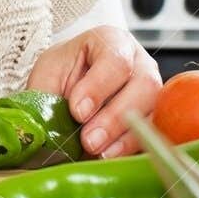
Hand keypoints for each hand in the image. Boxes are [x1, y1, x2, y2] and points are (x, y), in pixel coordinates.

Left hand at [25, 25, 160, 157]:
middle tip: (88, 140)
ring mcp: (152, 90)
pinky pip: (153, 134)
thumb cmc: (63, 75)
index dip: (98, 87)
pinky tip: (109, 156)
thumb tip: (44, 129)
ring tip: (96, 152)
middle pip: (144, 86)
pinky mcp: (154, 116)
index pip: (116, 60)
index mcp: (112, 41)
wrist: (71, 85)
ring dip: (124, 137)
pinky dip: (130, 148)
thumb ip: (47, 97)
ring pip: (152, 111)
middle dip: (114, 117)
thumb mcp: (48, 77)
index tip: (77, 111)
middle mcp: (139, 62)